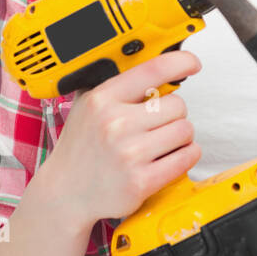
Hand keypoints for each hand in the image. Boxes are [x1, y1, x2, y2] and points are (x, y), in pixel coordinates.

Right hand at [44, 50, 202, 224]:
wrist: (65, 193)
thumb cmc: (80, 150)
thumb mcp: (88, 106)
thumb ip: (117, 85)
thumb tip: (155, 66)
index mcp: (102, 100)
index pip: (153, 70)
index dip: (180, 62)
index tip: (191, 63)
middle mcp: (115, 124)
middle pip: (178, 104)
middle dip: (173, 114)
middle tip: (157, 125)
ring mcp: (129, 154)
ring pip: (185, 130)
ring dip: (180, 137)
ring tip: (160, 143)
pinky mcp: (141, 181)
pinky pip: (186, 157)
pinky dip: (186, 156)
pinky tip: (168, 157)